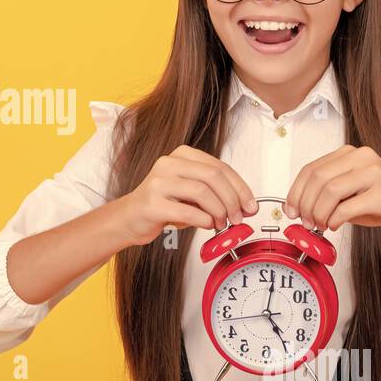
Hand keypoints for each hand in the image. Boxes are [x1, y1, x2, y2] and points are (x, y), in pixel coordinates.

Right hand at [114, 145, 259, 245]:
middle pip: (213, 176)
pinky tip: (207, 225)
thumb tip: (244, 205)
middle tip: (239, 217)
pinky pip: (187, 212)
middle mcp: (168, 164)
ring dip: (219, 211)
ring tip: (221, 223)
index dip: (240, 187)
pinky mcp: (152, 203)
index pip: (219, 166)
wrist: (130, 218)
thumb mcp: (191, 194)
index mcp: (182, 156)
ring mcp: (158, 182)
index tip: (250, 205)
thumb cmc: (163, 205)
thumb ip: (215, 193)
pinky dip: (204, 221)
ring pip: (202, 192)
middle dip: (232, 199)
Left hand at [282, 145, 380, 232]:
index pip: (311, 169)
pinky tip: (335, 225)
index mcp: (349, 153)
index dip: (295, 191)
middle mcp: (361, 157)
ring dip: (319, 213)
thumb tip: (296, 207)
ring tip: (320, 225)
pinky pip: (347, 207)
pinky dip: (335, 219)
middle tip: (306, 221)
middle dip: (306, 204)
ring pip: (330, 190)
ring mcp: (373, 173)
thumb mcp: (348, 192)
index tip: (290, 210)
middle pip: (317, 178)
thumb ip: (324, 193)